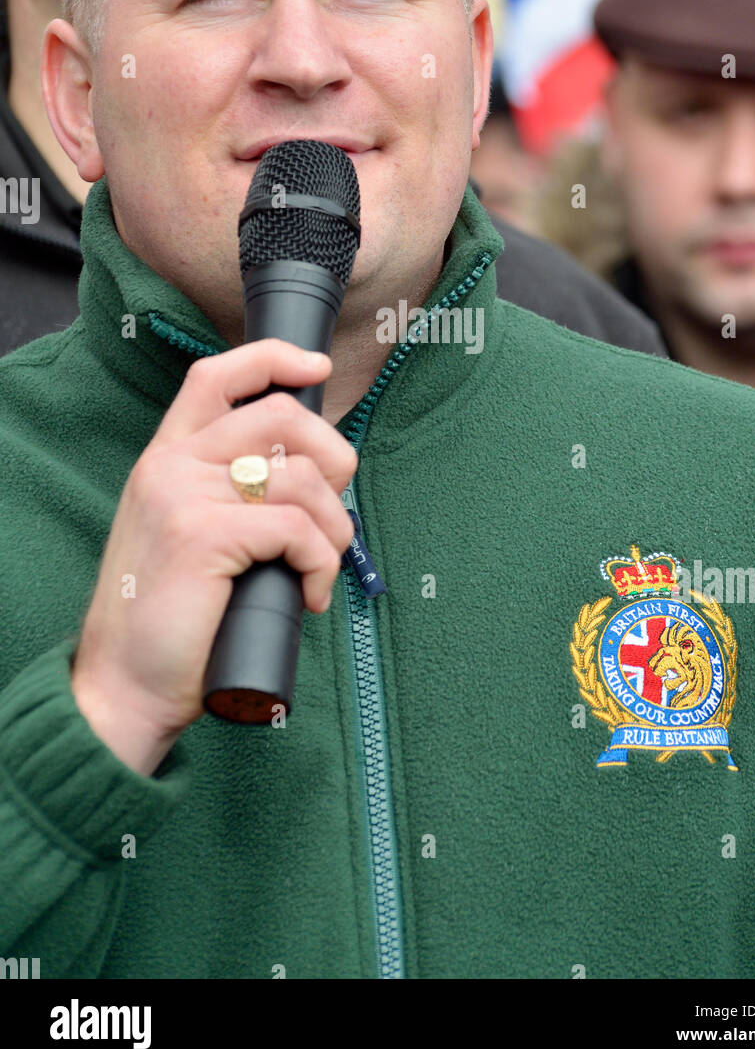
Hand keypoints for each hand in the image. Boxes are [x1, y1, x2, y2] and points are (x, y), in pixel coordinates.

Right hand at [70, 339, 357, 773]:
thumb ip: (228, 493)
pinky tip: (310, 595)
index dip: (273, 360)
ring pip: (302, 477)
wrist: (124, 687)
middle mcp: (170, 465)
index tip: (317, 369)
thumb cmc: (172, 620)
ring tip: (319, 570)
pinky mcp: (203, 535)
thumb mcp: (190, 534)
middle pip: (281, 415)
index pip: (216, 376)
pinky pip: (299, 529)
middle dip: (333, 459)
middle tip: (333, 515)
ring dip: (336, 528)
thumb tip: (310, 472)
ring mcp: (184, 495)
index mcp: (165, 458)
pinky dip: (322, 565)